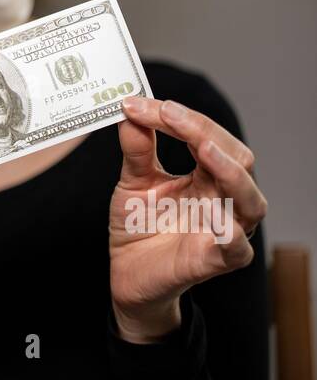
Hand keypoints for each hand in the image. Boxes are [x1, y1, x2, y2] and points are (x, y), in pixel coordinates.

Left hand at [109, 96, 266, 342]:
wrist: (128, 275)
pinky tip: (214, 213)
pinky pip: (236, 247)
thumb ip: (136, 149)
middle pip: (238, 159)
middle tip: (169, 114)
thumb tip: (131, 111)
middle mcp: (224, 200)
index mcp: (207, 176)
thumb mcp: (133, 182)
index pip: (208, 137)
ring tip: (203, 149)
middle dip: (206, 131)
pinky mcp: (217, 262)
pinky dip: (229, 231)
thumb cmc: (139, 226)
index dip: (182, 117)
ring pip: (251, 200)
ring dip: (229, 172)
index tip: (144, 104)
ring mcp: (225, 231)